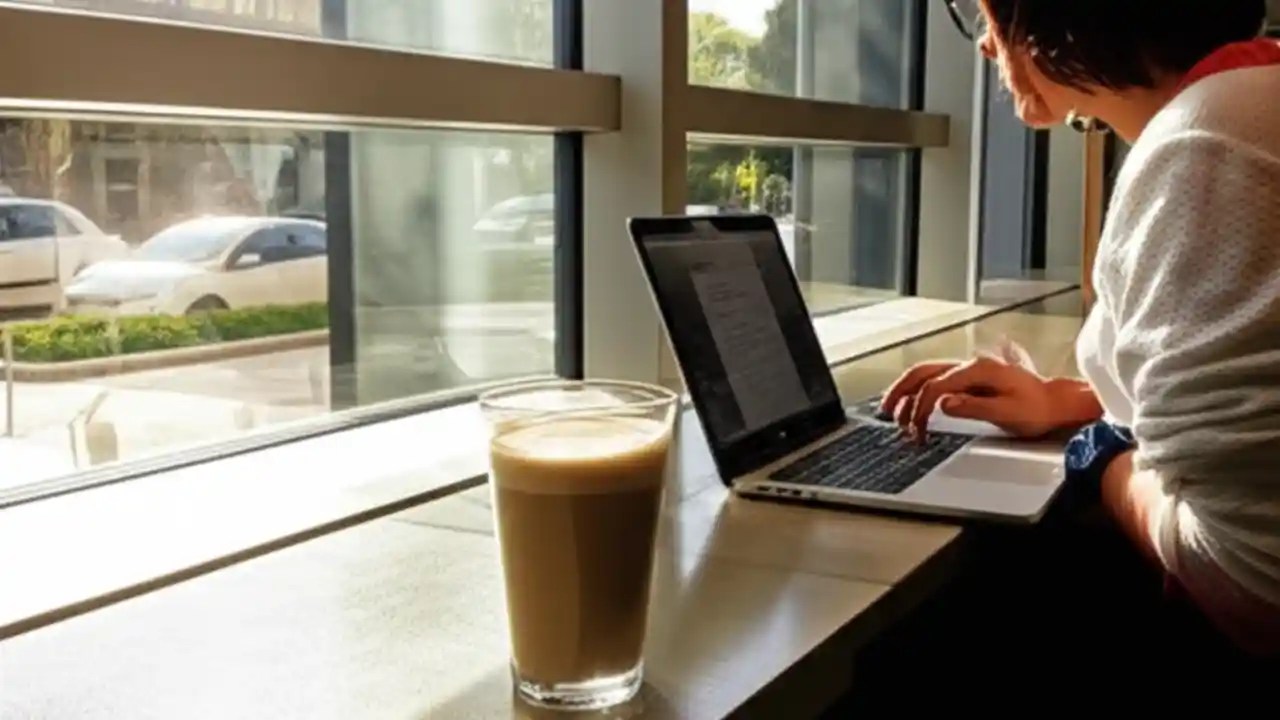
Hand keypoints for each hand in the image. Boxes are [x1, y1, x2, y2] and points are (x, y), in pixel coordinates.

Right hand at [880, 355, 1066, 441]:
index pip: (936, 387)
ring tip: (892, 410)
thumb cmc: (1038, 410)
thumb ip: (974, 407)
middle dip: (901, 392)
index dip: (921, 409)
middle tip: (887, 413)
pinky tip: (913, 404)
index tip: (916, 431)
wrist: (1057, 404)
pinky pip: (937, 380)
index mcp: (978, 370)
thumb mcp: (1009, 413)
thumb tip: (944, 404)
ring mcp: (970, 370)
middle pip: (923, 372)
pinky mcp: (971, 379)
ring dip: (906, 390)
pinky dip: (919, 390)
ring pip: (927, 373)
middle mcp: (970, 365)